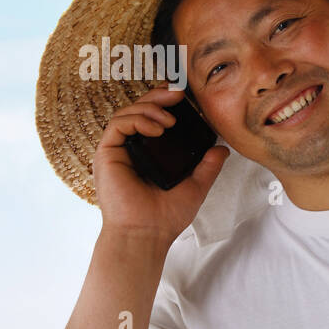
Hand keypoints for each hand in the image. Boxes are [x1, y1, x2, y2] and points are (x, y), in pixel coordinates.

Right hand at [93, 86, 228, 244]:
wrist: (147, 234)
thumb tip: (222, 148)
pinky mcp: (107, 153)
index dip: (164, 104)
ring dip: (150, 108)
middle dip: (157, 97)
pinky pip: (118, 125)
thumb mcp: (195, 186)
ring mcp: (118, 150)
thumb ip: (207, 167)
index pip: (152, 119)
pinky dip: (138, 120)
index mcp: (148, 153)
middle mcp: (130, 149)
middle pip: (138, 110)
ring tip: (170, 120)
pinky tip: (158, 128)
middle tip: (178, 94)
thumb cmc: (165, 216)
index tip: (183, 97)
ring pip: (127, 112)